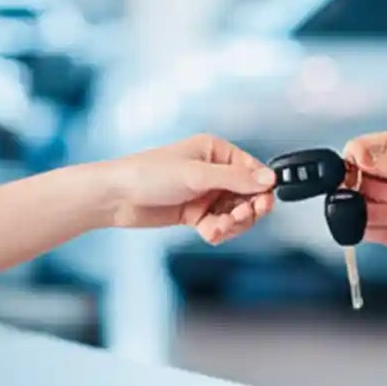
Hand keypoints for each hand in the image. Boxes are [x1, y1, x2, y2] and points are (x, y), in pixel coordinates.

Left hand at [98, 134, 276, 243]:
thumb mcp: (197, 175)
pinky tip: (208, 233)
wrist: (116, 197)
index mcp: (216, 152)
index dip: (261, 190)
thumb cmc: (149, 174)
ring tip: (217, 229)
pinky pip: (219, 225)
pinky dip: (217, 232)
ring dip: (231, 225)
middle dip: (246, 211)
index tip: (261, 205)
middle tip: (237, 219)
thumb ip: (236, 178)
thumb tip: (270, 179)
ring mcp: (205, 194)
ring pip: (235, 214)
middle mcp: (214, 172)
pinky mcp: (195, 213)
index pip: (253, 171)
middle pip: (248, 196)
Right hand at [342, 131, 386, 258]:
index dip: (356, 165)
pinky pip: (361, 229)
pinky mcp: (379, 224)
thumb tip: (357, 155)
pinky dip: (378, 231)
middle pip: (347, 180)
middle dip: (367, 193)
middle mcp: (381, 172)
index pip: (354, 149)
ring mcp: (378, 199)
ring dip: (375, 215)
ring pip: (351, 207)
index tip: (373, 176)